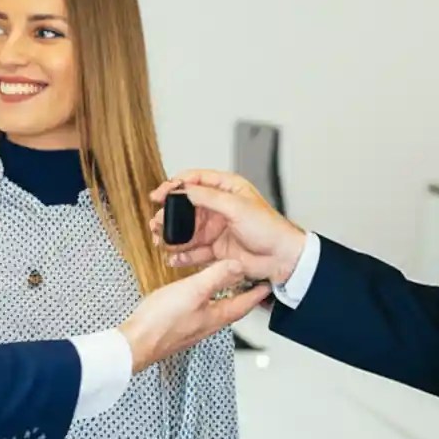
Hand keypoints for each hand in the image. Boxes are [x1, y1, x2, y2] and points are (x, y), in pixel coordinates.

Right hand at [118, 260, 269, 373]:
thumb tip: (238, 266)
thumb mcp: (193, 291)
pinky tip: (196, 292)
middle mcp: (208, 324)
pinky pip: (200, 309)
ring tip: (227, 282)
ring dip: (224, 294)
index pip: (245, 303)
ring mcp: (194, 326)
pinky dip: (205, 297)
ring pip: (217, 308)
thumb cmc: (162, 321)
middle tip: (252, 281)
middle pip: (233, 307)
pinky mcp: (180, 326)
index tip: (269, 284)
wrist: (136, 343)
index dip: (258, 292)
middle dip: (244, 293)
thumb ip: (216, 277)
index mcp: (217, 316)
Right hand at [149, 170, 306, 285]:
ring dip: (172, 236)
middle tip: (156, 222)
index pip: (195, 180)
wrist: (281, 258)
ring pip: (186, 230)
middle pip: (185, 207)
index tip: (159, 194)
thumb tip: (184, 190)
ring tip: (160, 240)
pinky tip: (173, 257)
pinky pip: (194, 251)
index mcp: (227, 189)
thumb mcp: (236, 206)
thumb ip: (208, 197)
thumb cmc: (269, 228)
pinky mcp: (216, 248)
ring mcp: (216, 228)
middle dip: (169, 215)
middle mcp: (219, 207)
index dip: (175, 185)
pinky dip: (182, 255)